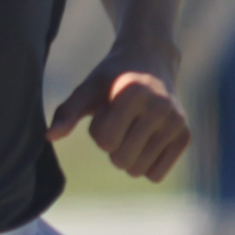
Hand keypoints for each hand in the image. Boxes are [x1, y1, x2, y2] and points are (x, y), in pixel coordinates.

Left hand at [46, 50, 190, 182]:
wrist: (150, 59)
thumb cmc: (111, 77)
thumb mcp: (88, 89)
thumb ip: (68, 111)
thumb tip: (48, 136)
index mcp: (134, 93)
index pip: (106, 142)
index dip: (99, 130)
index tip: (106, 110)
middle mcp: (160, 107)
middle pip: (121, 160)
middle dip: (112, 146)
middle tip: (119, 121)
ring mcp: (176, 122)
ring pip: (138, 171)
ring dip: (127, 156)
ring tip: (131, 128)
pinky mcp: (186, 136)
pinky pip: (156, 175)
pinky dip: (145, 164)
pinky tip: (146, 140)